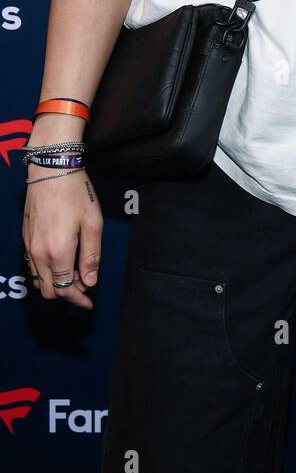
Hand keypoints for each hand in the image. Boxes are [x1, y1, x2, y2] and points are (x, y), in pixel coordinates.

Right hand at [22, 167, 102, 309]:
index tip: (89, 303)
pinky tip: (59, 260)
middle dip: (67, 293)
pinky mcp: (25, 237)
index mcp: (58, 253)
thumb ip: (91, 256)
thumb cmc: (76, 194)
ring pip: (38, 279)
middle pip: (49, 290)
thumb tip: (90, 281)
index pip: (66, 289)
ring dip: (55, 283)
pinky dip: (45, 271)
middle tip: (85, 284)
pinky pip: (31, 265)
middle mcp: (39, 254)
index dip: (78, 300)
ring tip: (74, 273)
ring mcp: (29, 245)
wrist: (51, 170)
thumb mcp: (93, 224)